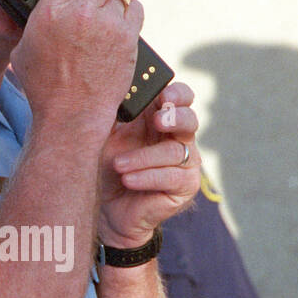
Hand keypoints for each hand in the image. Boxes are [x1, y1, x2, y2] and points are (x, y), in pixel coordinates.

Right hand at [9, 0, 144, 137]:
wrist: (72, 115)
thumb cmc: (45, 86)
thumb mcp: (25, 47)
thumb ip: (37, 17)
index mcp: (51, 10)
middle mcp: (81, 12)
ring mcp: (108, 25)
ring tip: (105, 15)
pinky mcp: (128, 39)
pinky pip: (136, 9)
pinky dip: (128, 15)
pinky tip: (118, 26)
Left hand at [99, 82, 200, 245]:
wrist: (107, 210)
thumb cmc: (108, 168)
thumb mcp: (108, 136)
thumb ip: (116, 113)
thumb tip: (112, 87)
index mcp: (161, 118)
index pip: (181, 98)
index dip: (177, 94)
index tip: (164, 95)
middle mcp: (178, 138)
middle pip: (190, 120)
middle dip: (176, 118)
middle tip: (158, 120)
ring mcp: (186, 163)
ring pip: (175, 152)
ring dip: (144, 157)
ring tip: (118, 165)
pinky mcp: (185, 187)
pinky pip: (172, 177)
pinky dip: (147, 177)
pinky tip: (128, 179)